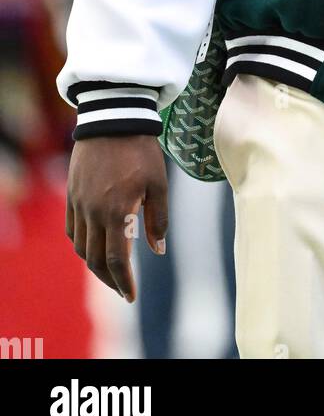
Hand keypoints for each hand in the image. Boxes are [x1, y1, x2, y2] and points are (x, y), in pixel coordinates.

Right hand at [66, 135, 167, 301]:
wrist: (113, 119)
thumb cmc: (142, 150)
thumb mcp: (158, 183)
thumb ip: (158, 219)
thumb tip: (157, 251)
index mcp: (118, 211)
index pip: (117, 259)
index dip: (124, 282)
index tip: (132, 296)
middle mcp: (94, 212)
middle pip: (96, 260)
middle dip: (111, 280)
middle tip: (124, 290)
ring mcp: (80, 204)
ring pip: (81, 248)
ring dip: (95, 265)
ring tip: (111, 273)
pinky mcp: (72, 195)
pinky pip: (72, 230)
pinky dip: (82, 245)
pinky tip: (94, 247)